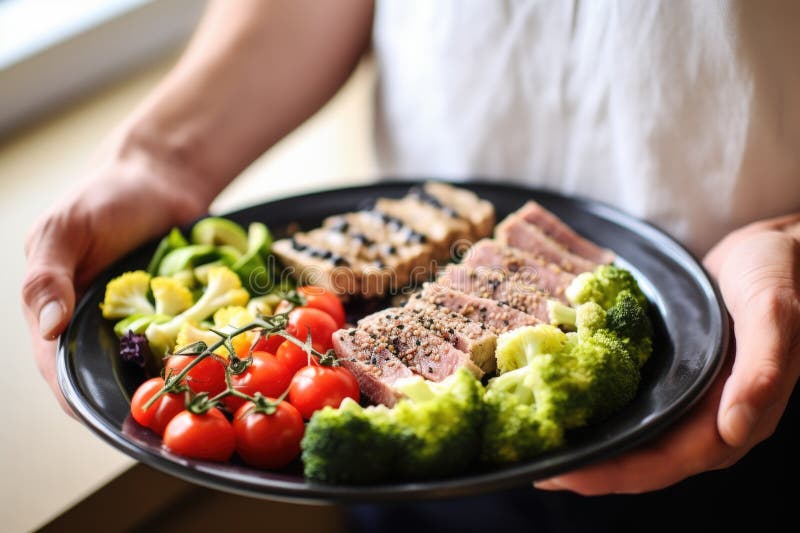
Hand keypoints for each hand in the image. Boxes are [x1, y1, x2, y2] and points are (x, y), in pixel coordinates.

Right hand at [21, 137, 208, 413]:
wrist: (159, 178)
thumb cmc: (104, 198)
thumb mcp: (65, 229)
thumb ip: (47, 275)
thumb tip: (47, 327)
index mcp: (54, 311)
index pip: (59, 370)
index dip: (82, 400)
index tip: (114, 419)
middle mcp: (92, 325)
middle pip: (105, 377)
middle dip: (131, 398)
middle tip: (163, 415)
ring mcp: (134, 323)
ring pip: (145, 368)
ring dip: (164, 383)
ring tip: (190, 402)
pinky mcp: (171, 315)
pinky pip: (180, 344)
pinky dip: (191, 356)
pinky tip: (213, 370)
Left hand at [535, 215, 799, 493]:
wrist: (780, 247)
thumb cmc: (780, 274)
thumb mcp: (774, 310)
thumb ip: (763, 369)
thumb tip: (734, 430)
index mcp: (737, 415)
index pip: (667, 462)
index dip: (614, 473)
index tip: (564, 475)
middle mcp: (712, 417)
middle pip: (643, 459)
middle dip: (591, 468)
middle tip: (536, 467)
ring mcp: (692, 398)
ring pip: (637, 438)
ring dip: (593, 446)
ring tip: (542, 443)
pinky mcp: (677, 376)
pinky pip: (637, 407)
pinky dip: (603, 413)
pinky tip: (570, 406)